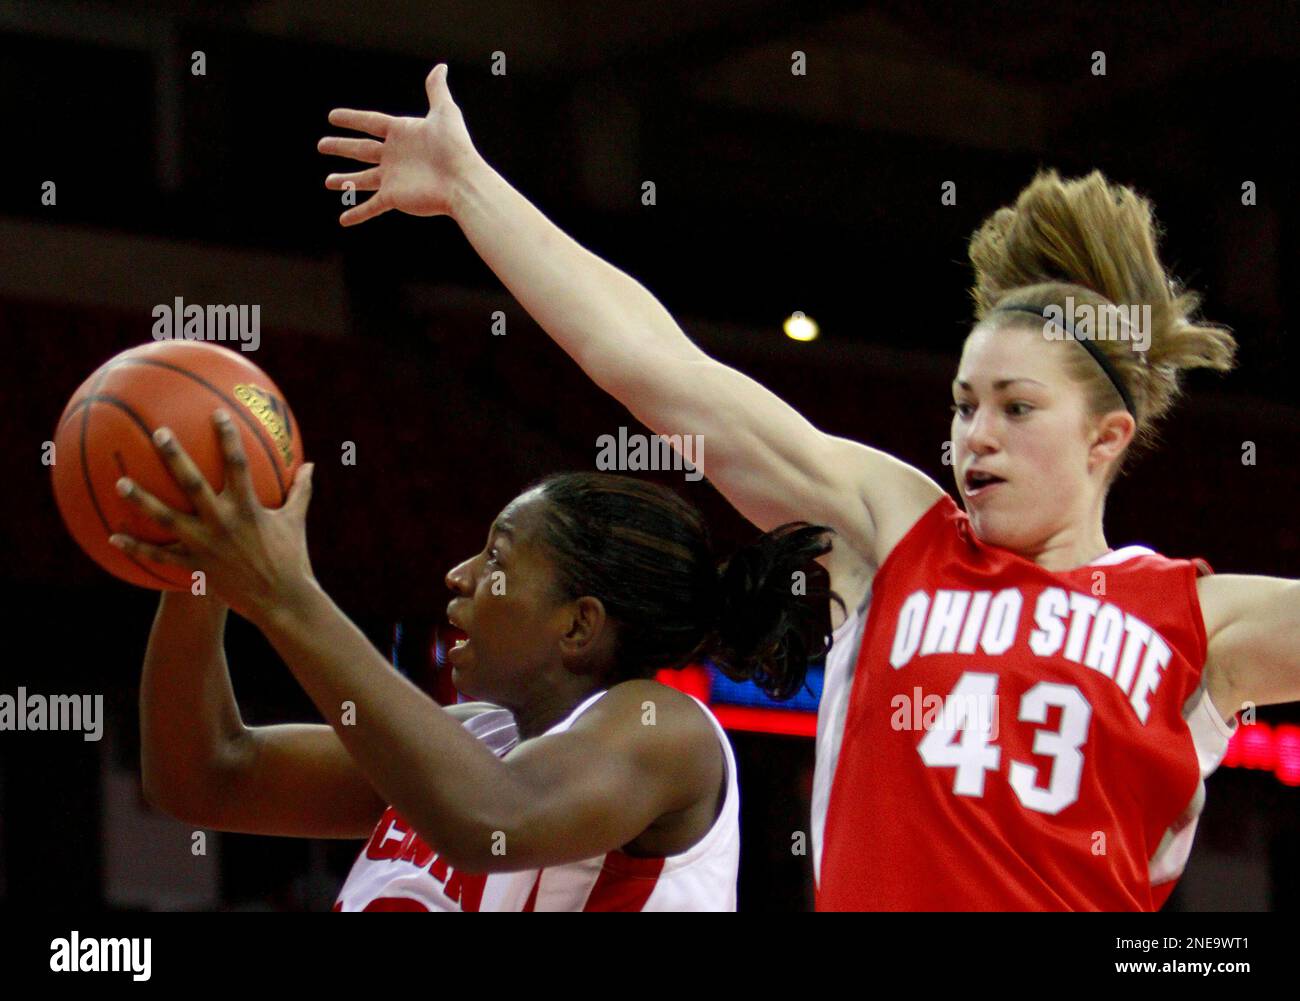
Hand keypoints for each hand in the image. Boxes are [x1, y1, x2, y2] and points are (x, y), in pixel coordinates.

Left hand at [109, 409, 316, 623]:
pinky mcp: (195, 566)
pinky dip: (136, 546)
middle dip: (175, 457)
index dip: (228, 437)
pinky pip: (160, 556)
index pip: (238, 465)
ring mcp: (206, 545)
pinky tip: (114, 535)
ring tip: (120, 483)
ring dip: (142, 500)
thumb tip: (310, 465)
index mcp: (249, 508)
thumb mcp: (296, 521)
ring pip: (167, 518)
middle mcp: (223, 522)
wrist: (281, 601)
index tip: (218, 414)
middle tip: (158, 434)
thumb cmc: (292, 558)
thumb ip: (301, 491)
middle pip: (192, 485)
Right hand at [318, 63, 478, 225]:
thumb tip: (440, 67)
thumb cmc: (456, 147)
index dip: (351, 119)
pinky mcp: (394, 197)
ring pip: (363, 179)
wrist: (463, 181)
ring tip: (327, 182)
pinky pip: (371, 206)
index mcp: (402, 133)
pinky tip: (343, 220)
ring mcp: (393, 178)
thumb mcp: (445, 113)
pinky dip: (357, 214)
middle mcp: (395, 155)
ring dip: (345, 180)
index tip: (332, 117)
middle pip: (361, 150)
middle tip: (321, 145)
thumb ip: (437, 90)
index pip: (370, 122)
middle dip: (341, 147)